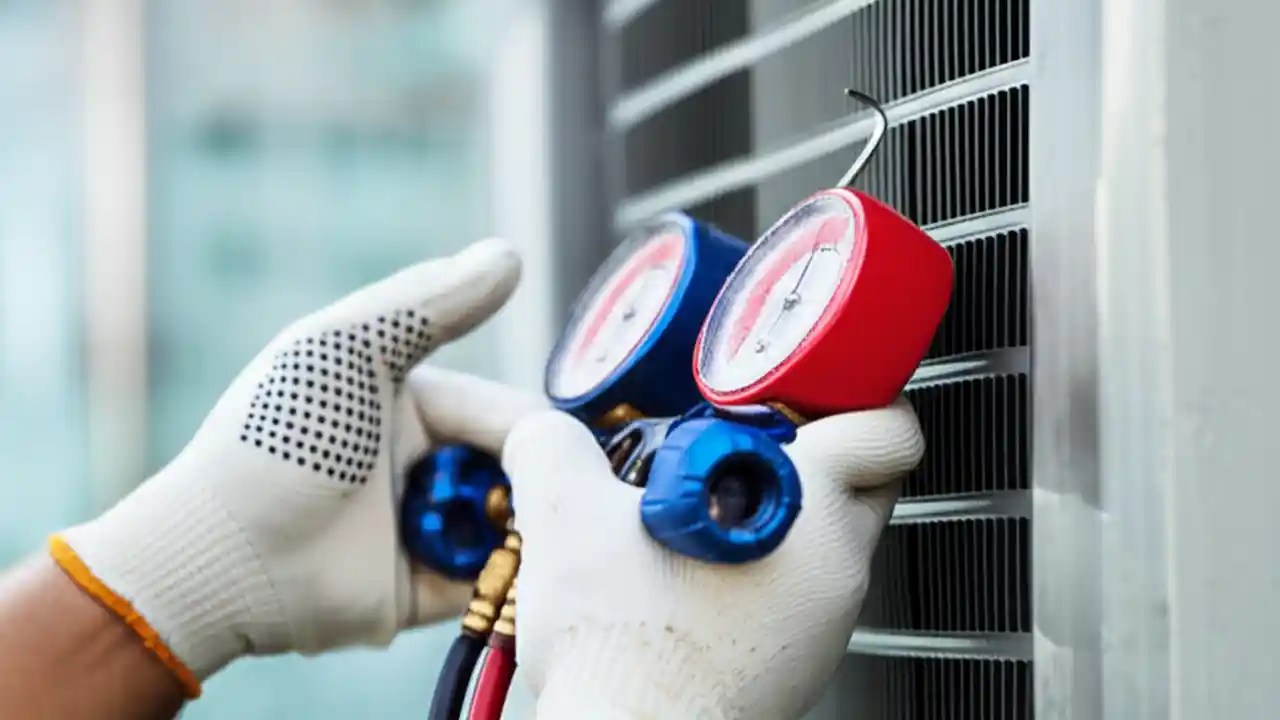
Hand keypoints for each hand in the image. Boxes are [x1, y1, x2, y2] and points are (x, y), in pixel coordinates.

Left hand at [53, 239, 544, 696]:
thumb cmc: (279, 431)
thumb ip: (430, 302)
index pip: (501, 411)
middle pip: (514, 469)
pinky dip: (514, 578)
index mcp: (412, 402)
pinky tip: (529, 577)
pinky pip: (490, 584)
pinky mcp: (421, 589)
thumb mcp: (349, 346)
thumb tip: (512, 256)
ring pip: (511, 526)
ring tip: (542, 541)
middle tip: (557, 502)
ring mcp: (423, 528)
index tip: (562, 450)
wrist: (224, 550)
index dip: (534, 430)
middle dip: (538, 484)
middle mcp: (422, 462)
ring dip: (532, 531)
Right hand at [504, 400, 922, 719]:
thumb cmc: (625, 650)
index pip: (888, 425)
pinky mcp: (801, 659)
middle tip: (753, 437)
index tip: (808, 386)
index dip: (858, 390)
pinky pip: (805, 590)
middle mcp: (836, 562)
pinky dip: (768, 566)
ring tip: (709, 508)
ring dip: (787, 510)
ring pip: (834, 536)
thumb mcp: (564, 517)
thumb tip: (540, 432)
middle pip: (871, 477)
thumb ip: (552, 446)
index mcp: (808, 502)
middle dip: (823, 446)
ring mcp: (825, 618)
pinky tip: (701, 570)